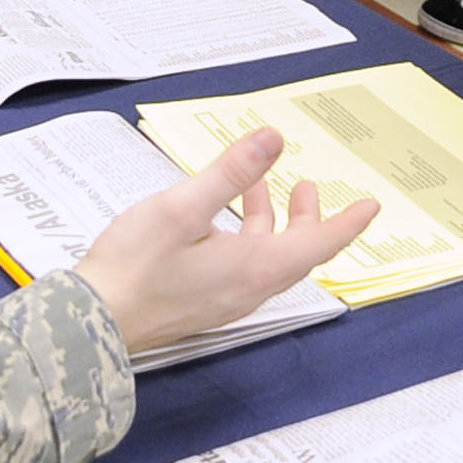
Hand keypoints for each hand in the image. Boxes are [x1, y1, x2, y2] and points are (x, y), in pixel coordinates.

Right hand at [72, 128, 378, 357]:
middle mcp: (247, 289)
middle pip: (295, 254)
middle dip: (308, 219)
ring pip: (267, 260)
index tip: (371, 205)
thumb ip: (229, 173)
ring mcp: (224, 299)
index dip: (346, 223)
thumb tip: (271, 139)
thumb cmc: (133, 268)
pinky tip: (222, 222)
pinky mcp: (202, 302)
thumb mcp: (182, 207)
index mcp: (253, 268)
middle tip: (310, 188)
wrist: (92, 323)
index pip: (317, 245)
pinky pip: (243, 268)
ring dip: (273, 225)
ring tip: (264, 192)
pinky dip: (249, 238)